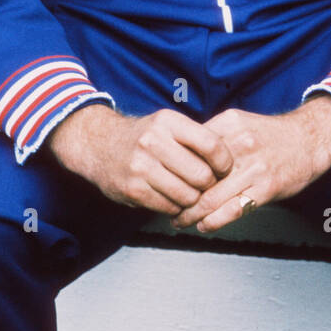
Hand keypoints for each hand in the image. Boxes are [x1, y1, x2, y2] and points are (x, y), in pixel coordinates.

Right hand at [46, 101, 233, 214]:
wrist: (99, 145)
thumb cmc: (144, 137)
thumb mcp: (168, 125)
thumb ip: (195, 138)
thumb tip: (231, 161)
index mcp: (169, 122)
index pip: (211, 145)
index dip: (225, 161)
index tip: (225, 169)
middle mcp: (154, 142)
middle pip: (201, 175)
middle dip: (209, 185)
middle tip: (207, 185)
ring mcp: (141, 167)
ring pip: (187, 195)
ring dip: (193, 199)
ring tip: (190, 193)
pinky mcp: (132, 189)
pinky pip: (168, 207)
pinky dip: (176, 208)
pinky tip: (172, 199)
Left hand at [172, 96, 330, 233]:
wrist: (311, 139)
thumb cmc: (273, 135)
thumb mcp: (240, 123)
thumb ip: (214, 137)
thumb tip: (182, 155)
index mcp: (229, 126)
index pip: (188, 150)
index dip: (173, 169)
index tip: (164, 183)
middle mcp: (239, 145)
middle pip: (196, 178)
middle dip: (178, 198)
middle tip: (167, 209)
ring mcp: (253, 167)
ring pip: (210, 198)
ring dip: (190, 215)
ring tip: (180, 222)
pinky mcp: (266, 188)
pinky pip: (232, 210)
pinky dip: (213, 222)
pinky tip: (204, 226)